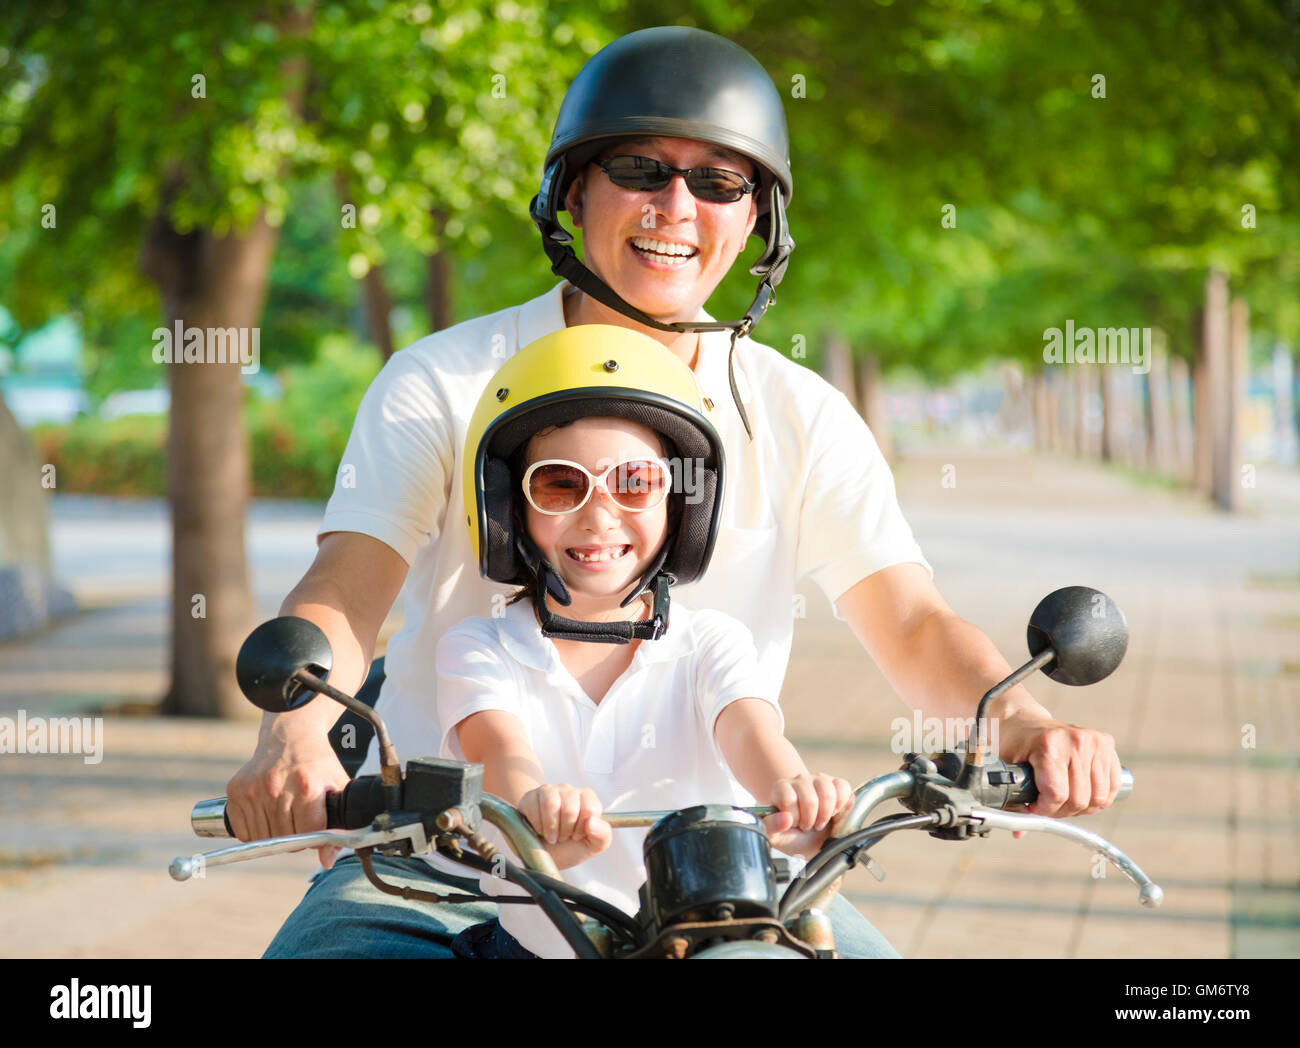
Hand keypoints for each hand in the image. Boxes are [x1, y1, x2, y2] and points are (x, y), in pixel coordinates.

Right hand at [225, 729, 349, 867]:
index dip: (315, 838)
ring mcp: (253, 790)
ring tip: (285, 818)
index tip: (316, 829)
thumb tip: (327, 861)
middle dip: (295, 838)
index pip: (309, 834)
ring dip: (275, 837)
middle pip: (285, 839)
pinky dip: (255, 832)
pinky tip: (267, 816)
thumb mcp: (337, 787)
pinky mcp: (236, 791)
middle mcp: (276, 788)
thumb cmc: (316, 764)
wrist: (290, 737)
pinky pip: (244, 832)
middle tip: (300, 822)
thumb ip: (339, 823)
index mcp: (306, 786)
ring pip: (263, 839)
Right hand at [518, 784, 611, 869]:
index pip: (591, 808)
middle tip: (562, 837)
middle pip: (570, 807)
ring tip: (551, 835)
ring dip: (550, 827)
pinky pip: (533, 806)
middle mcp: (569, 791)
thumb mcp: (592, 846)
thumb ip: (602, 835)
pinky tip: (538, 830)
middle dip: (565, 830)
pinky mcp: (530, 797)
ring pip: (551, 803)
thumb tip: (591, 822)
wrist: (544, 854)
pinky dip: (536, 825)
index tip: (577, 835)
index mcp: (588, 799)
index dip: (582, 828)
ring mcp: (549, 791)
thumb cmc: (571, 847)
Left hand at [762, 772, 853, 859]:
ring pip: (827, 792)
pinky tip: (834, 812)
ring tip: (820, 821)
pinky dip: (841, 803)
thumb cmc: (792, 836)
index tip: (795, 824)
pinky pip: (843, 787)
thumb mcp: (775, 836)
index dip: (794, 817)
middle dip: (811, 819)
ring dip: (825, 814)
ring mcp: (819, 779)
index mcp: (781, 789)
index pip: (788, 798)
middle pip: (809, 798)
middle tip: (808, 825)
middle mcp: (800, 780)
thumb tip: (785, 818)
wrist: (811, 840)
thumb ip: (771, 826)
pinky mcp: (837, 783)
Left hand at [995, 707, 1121, 836]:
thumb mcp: (1006, 768)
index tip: (1034, 808)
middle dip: (1061, 811)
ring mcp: (1095, 741)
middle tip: (1047, 806)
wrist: (1023, 720)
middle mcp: (1076, 741)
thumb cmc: (1013, 743)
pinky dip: (1098, 798)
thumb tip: (1019, 832)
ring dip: (1081, 807)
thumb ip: (1011, 800)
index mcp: (1050, 744)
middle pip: (1079, 799)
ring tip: (1063, 801)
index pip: (1057, 795)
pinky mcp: (1106, 743)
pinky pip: (1111, 786)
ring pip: (1098, 797)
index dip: (1045, 810)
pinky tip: (1081, 795)